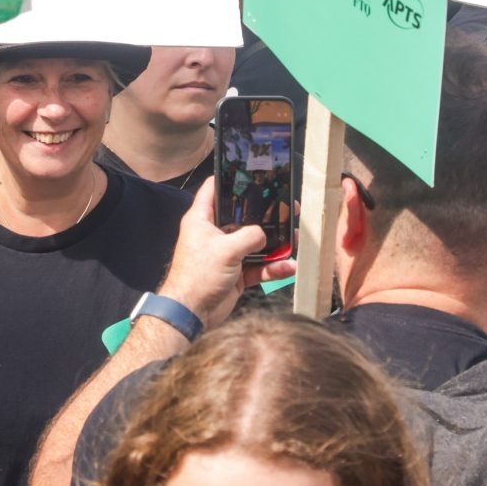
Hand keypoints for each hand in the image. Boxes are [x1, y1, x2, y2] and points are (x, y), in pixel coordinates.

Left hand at [158, 178, 295, 329]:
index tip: (249, 172)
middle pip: (242, 217)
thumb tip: (264, 235)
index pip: (212, 190)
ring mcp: (226, 254)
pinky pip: (259, 266)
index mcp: (202, 220)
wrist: (192, 314)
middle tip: (284, 207)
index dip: (229, 179)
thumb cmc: (198, 276)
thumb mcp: (226, 249)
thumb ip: (250, 236)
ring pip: (255, 243)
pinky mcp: (236, 273)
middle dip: (264, 215)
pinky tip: (288, 266)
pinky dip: (273, 267)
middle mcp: (214, 234)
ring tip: (294, 238)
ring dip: (274, 244)